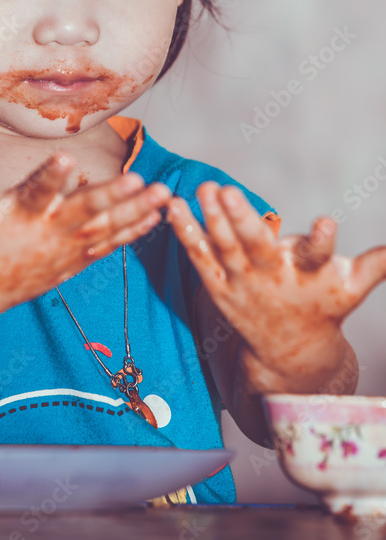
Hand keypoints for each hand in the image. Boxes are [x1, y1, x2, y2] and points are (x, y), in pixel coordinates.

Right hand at [0, 149, 170, 354]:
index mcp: (19, 214)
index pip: (36, 192)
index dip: (51, 177)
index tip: (68, 159)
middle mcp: (47, 232)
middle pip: (84, 213)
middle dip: (113, 197)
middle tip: (139, 181)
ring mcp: (65, 249)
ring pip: (105, 230)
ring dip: (136, 213)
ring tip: (164, 195)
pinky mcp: (75, 260)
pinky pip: (109, 246)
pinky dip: (132, 232)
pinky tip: (156, 217)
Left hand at [165, 182, 385, 387]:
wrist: (289, 352)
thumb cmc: (322, 306)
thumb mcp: (350, 286)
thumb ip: (376, 264)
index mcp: (309, 275)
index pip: (318, 255)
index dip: (321, 241)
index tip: (324, 223)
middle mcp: (273, 278)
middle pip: (257, 247)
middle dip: (242, 220)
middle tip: (228, 190)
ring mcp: (242, 282)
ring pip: (224, 248)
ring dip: (210, 218)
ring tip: (202, 187)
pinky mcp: (218, 285)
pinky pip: (199, 256)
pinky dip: (185, 232)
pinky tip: (173, 206)